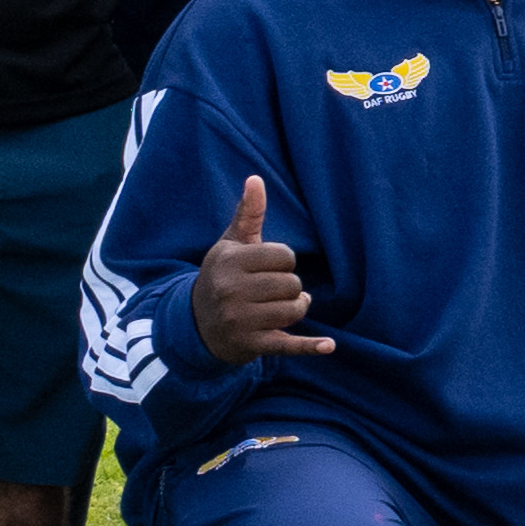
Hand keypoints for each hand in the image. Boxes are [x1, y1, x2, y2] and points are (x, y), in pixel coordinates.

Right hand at [191, 165, 322, 362]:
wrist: (195, 324)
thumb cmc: (222, 276)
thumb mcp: (230, 245)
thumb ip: (248, 214)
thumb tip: (256, 179)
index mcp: (230, 262)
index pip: (285, 257)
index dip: (283, 262)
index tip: (267, 268)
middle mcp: (231, 291)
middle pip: (292, 284)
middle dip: (290, 287)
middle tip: (273, 291)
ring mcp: (241, 320)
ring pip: (294, 310)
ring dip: (295, 309)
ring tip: (280, 308)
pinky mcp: (251, 345)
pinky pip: (288, 344)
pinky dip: (310, 346)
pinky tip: (329, 346)